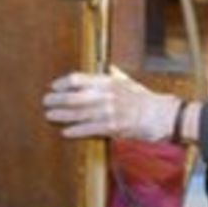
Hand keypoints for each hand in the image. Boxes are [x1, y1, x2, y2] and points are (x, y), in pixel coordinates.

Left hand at [43, 67, 180, 142]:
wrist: (161, 115)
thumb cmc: (143, 99)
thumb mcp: (125, 82)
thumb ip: (109, 79)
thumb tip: (96, 75)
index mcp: (108, 81)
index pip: (78, 79)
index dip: (62, 83)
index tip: (54, 86)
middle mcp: (105, 95)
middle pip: (73, 97)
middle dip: (56, 100)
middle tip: (46, 102)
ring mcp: (108, 112)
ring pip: (77, 114)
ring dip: (61, 115)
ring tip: (50, 115)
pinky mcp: (111, 128)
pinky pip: (88, 130)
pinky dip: (75, 131)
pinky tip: (65, 131)